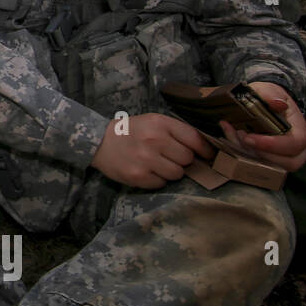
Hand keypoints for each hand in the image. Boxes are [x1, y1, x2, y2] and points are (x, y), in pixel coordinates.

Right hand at [90, 112, 215, 188]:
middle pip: (187, 159)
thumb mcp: (153, 121)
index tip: (207, 155)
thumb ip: (177, 131)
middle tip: (168, 156)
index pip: (195, 139)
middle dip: (182, 160)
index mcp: (160, 123)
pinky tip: (146, 170)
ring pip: (177, 173)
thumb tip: (206, 149)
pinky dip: (156, 179)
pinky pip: (161, 183)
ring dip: (170, 171)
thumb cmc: (132, 131)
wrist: (99, 142)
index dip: (205, 150)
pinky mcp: (137, 176)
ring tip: (157, 164)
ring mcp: (145, 159)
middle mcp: (154, 140)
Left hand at [217, 81, 305, 172]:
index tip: (249, 138)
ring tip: (235, 137)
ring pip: (271, 168)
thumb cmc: (267, 98)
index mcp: (300, 130)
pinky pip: (256, 166)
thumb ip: (269, 93)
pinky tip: (229, 137)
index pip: (295, 144)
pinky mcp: (268, 162)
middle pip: (288, 163)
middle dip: (261, 153)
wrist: (259, 104)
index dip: (273, 145)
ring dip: (249, 156)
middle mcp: (296, 148)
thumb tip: (277, 104)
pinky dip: (240, 154)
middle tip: (241, 138)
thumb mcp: (266, 89)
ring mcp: (283, 157)